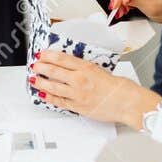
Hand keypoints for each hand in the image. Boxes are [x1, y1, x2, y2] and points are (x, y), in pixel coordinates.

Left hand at [28, 49, 161, 127]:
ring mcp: (77, 94)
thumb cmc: (120, 87)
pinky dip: (49, 97)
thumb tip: (70, 67)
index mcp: (86, 68)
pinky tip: (43, 94)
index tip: (42, 54)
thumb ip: (85, 69)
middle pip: (53, 71)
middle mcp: (79, 80)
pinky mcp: (78, 107)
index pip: (61, 59)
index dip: (48, 56)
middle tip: (35, 65)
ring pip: (52, 86)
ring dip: (40, 82)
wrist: (127, 103)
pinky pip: (59, 101)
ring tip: (34, 79)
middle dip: (41, 67)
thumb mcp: (101, 70)